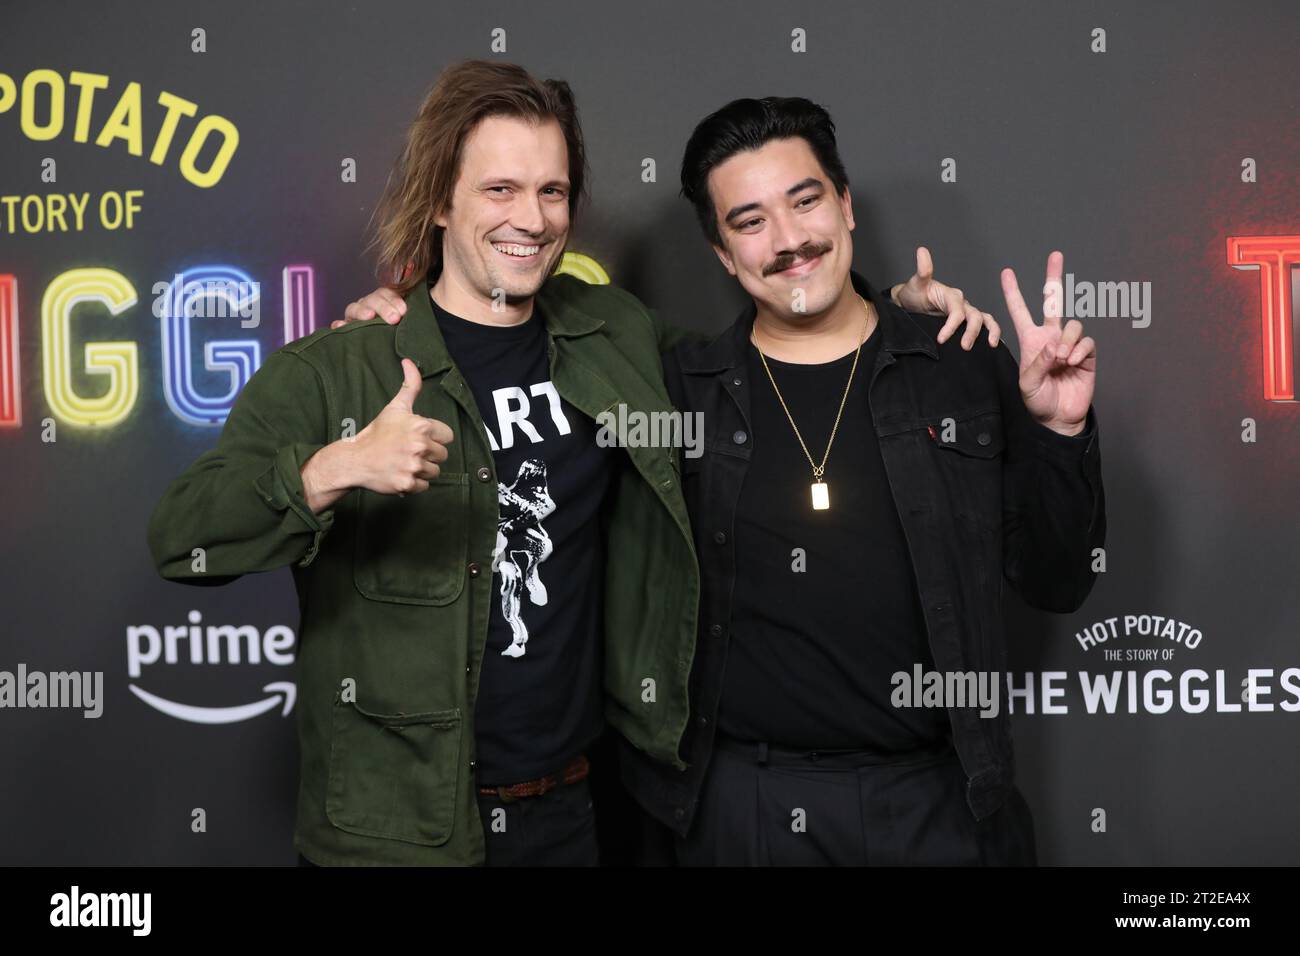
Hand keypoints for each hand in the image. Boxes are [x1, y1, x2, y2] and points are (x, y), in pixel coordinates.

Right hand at [300, 359, 453, 509]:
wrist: (355, 459)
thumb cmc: (377, 432)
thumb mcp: (395, 407)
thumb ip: (410, 385)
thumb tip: (409, 361)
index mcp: (422, 426)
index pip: (448, 436)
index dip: (434, 437)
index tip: (418, 438)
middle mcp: (420, 446)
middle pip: (442, 455)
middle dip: (428, 454)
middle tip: (408, 451)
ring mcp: (413, 466)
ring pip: (434, 472)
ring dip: (422, 470)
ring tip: (404, 462)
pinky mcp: (407, 484)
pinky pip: (424, 486)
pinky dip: (414, 483)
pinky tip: (400, 473)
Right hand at [332, 287, 406, 327]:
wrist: (385, 349)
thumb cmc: (399, 330)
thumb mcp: (404, 319)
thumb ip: (406, 314)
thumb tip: (410, 312)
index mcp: (383, 299)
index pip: (386, 293)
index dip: (394, 299)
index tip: (403, 311)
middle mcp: (368, 305)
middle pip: (372, 300)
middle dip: (383, 308)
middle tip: (394, 318)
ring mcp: (355, 316)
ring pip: (355, 308)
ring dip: (362, 311)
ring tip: (369, 316)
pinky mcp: (346, 328)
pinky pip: (340, 325)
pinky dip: (339, 324)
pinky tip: (339, 326)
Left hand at [894, 246, 1000, 348]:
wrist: (911, 302)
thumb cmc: (914, 293)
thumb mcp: (917, 283)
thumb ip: (923, 270)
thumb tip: (922, 251)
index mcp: (952, 295)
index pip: (957, 311)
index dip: (951, 326)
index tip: (941, 339)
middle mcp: (962, 303)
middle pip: (974, 316)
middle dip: (972, 331)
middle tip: (965, 347)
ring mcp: (965, 311)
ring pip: (984, 320)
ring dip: (989, 332)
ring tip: (991, 345)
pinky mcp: (965, 321)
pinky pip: (983, 326)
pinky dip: (991, 333)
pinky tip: (992, 345)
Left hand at [1001, 251, 1095, 435]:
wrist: (1058, 417)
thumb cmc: (1038, 400)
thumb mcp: (1028, 384)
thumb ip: (1038, 363)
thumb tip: (1054, 345)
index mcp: (1031, 341)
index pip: (1020, 312)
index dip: (1013, 293)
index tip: (1006, 272)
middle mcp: (1050, 337)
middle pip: (1054, 301)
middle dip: (1053, 277)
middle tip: (1055, 255)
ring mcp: (1069, 344)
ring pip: (1073, 325)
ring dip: (1067, 341)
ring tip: (1062, 360)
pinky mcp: (1087, 355)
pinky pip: (1086, 342)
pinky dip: (1079, 350)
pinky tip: (1072, 363)